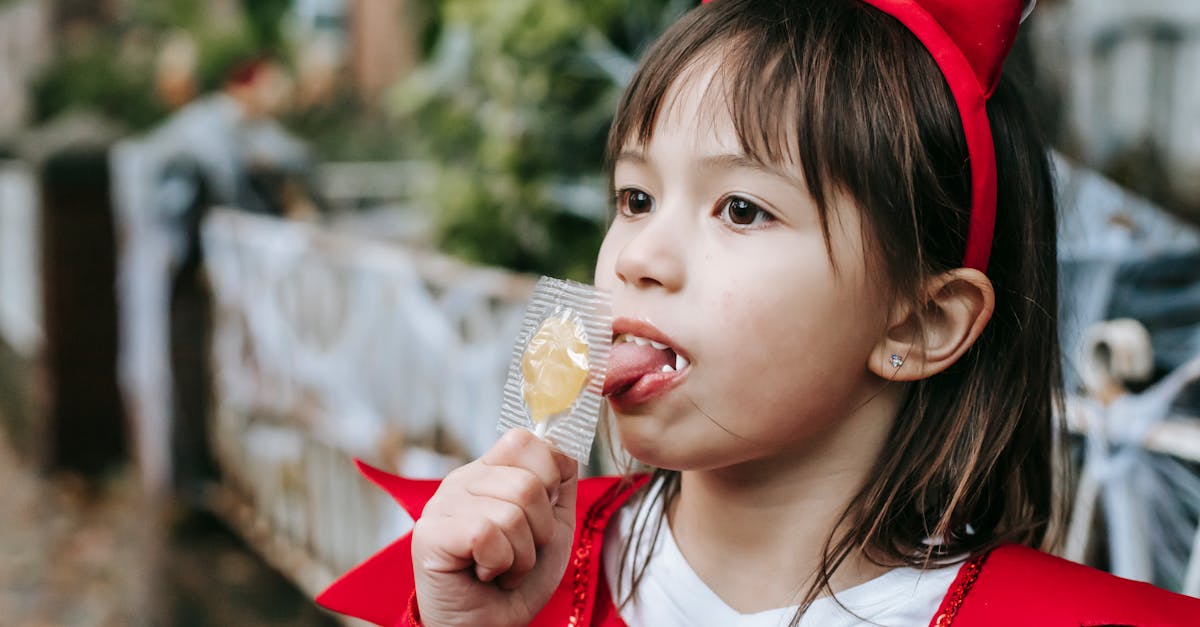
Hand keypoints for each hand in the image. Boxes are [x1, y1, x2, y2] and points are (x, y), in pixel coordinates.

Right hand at [411, 429, 578, 626]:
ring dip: (520, 555)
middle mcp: (462, 481)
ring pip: (511, 512)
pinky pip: (487, 534)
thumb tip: (566, 446)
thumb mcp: (552, 527)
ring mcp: (442, 505)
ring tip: (502, 568)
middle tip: (519, 554)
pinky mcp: (431, 534)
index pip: (524, 440)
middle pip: (528, 482)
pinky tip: (484, 574)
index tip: (544, 513)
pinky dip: (499, 564)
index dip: (549, 475)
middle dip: (540, 531)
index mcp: (489, 472)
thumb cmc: (517, 581)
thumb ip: (560, 484)